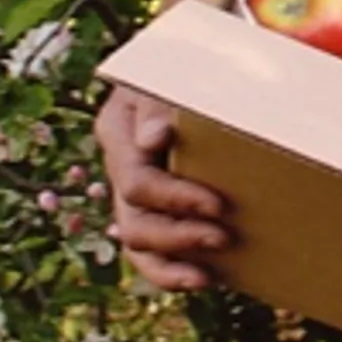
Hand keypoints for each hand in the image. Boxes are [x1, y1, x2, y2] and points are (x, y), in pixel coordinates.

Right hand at [95, 83, 231, 291]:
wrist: (193, 62)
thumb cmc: (186, 64)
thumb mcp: (172, 74)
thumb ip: (162, 105)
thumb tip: (156, 138)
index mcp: (117, 133)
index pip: (137, 182)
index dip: (176, 200)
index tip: (218, 205)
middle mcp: (121, 168)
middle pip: (133, 222)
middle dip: (178, 237)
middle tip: (224, 238)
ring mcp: (134, 192)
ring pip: (137, 245)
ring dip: (173, 264)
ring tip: (209, 275)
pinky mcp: (154, 206)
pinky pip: (153, 252)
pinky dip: (174, 270)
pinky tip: (207, 279)